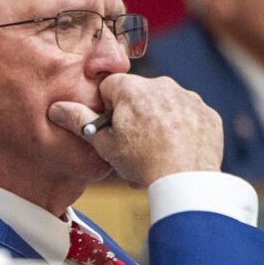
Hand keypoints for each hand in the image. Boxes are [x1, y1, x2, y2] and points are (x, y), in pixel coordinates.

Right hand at [49, 74, 223, 186]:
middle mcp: (163, 85)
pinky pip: (189, 117)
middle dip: (134, 117)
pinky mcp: (207, 114)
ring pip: (165, 106)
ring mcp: (188, 98)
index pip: (110, 87)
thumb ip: (78, 121)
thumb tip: (56, 109)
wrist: (186, 179)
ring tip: (155, 154)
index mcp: (133, 88)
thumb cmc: (142, 161)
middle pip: (139, 96)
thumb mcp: (103, 143)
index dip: (107, 109)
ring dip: (158, 124)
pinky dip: (182, 131)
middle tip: (132, 148)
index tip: (112, 128)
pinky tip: (176, 152)